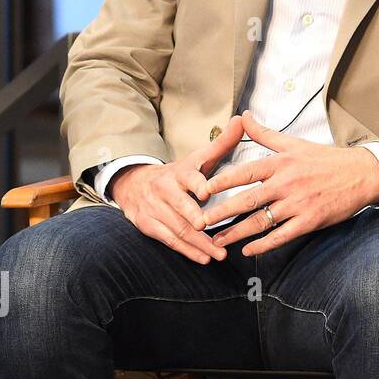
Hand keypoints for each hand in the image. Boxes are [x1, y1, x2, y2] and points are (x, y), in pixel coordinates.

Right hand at [110, 116, 245, 264]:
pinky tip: (203, 258)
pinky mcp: (147, 225)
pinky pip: (168, 240)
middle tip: (210, 227)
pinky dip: (186, 250)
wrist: (135, 183)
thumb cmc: (179, 173)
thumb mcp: (199, 158)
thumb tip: (242, 119)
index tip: (206, 192)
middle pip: (180, 207)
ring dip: (198, 242)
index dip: (197, 184)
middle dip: (194, 218)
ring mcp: (154, 209)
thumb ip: (222, 143)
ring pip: (177, 227)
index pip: (188, 178)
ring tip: (219, 254)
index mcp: (180, 172)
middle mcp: (164, 190)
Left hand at [199, 112, 378, 255]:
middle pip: (247, 200)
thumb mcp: (294, 143)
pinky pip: (282, 235)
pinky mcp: (310, 220)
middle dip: (221, 213)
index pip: (245, 172)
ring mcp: (298, 203)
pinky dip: (263, 245)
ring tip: (217, 242)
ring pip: (261, 221)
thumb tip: (243, 116)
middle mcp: (287, 183)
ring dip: (236, 233)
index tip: (201, 191)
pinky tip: (248, 250)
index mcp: (281, 163)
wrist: (362, 174)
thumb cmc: (326, 159)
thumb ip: (265, 133)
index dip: (221, 182)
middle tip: (199, 223)